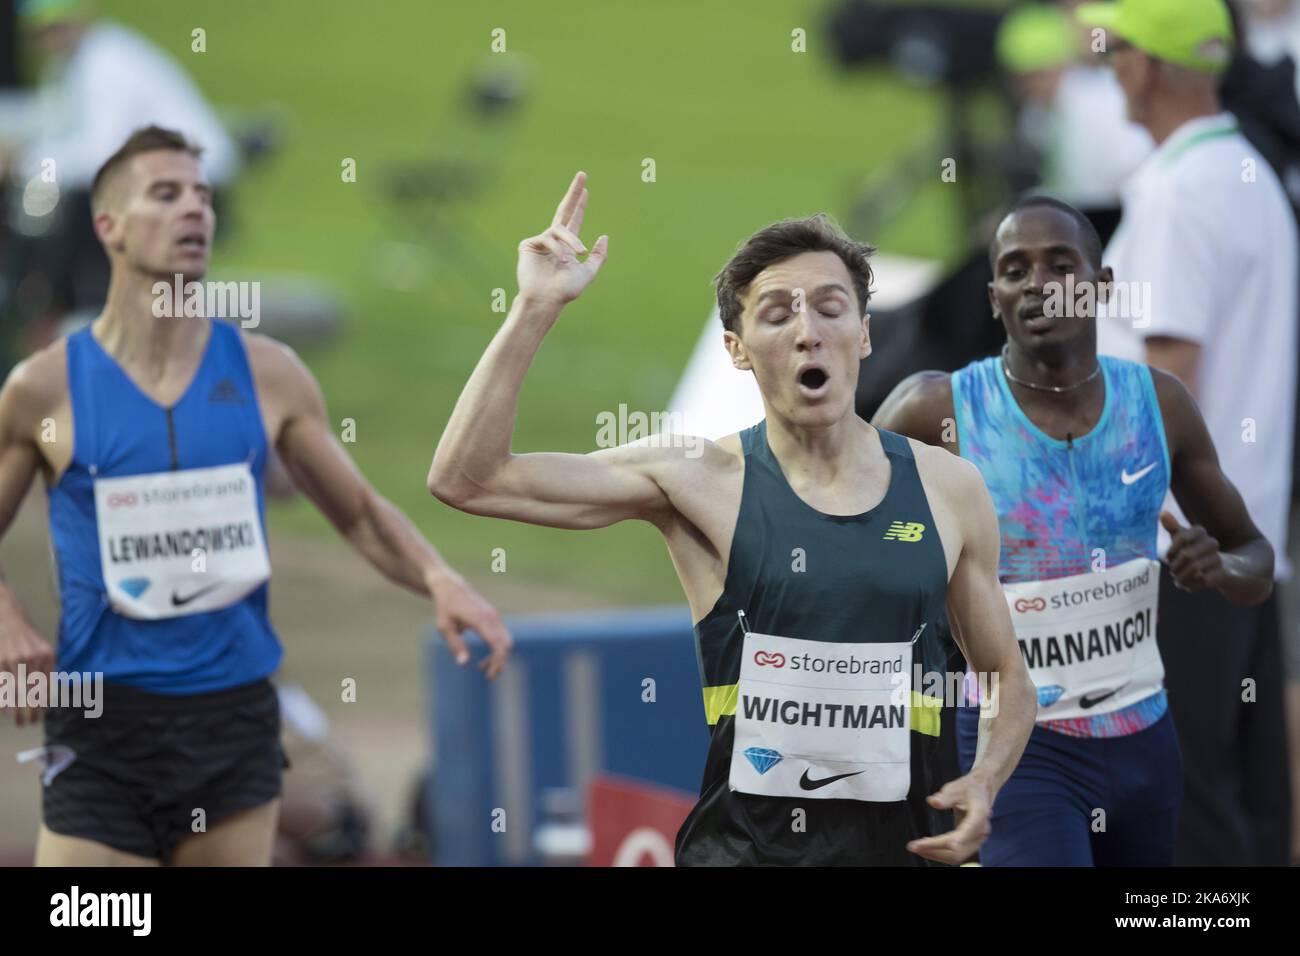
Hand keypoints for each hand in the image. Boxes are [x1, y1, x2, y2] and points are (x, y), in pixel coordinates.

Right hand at [0, 611, 54, 725]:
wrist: (11, 621)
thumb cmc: (30, 640)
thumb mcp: (45, 650)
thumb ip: (48, 670)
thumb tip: (48, 694)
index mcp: (47, 656)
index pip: (47, 685)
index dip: (43, 703)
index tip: (41, 715)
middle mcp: (32, 658)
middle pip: (32, 691)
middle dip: (30, 710)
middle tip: (29, 723)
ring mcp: (15, 660)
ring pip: (16, 690)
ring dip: (16, 709)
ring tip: (17, 721)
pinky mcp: (1, 662)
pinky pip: (2, 685)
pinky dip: (3, 699)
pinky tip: (4, 710)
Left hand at [427, 569, 512, 679]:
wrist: (451, 587)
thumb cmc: (445, 608)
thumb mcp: (445, 628)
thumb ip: (455, 645)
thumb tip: (464, 664)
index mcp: (481, 620)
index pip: (498, 644)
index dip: (497, 661)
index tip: (489, 675)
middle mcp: (492, 617)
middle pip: (506, 644)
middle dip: (500, 662)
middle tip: (488, 676)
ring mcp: (495, 616)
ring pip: (506, 641)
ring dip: (498, 657)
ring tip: (482, 667)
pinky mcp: (494, 618)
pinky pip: (502, 637)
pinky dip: (497, 649)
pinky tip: (485, 659)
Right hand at [516, 171, 608, 306]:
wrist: (546, 300)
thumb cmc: (565, 290)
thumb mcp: (588, 273)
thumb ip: (598, 256)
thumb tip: (604, 236)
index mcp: (567, 246)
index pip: (575, 220)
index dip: (580, 205)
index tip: (586, 190)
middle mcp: (554, 241)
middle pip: (565, 210)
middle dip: (574, 193)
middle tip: (582, 174)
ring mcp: (541, 241)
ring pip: (561, 230)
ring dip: (573, 241)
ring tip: (578, 254)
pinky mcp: (529, 244)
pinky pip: (549, 238)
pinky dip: (557, 248)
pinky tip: (560, 260)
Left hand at [907, 773, 992, 863]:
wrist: (981, 792)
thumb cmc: (969, 789)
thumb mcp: (957, 787)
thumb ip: (946, 796)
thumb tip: (934, 802)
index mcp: (980, 814)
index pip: (968, 830)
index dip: (955, 839)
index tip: (939, 843)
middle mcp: (980, 831)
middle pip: (959, 849)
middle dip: (936, 849)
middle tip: (915, 846)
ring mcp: (976, 839)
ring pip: (957, 856)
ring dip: (936, 854)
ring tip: (918, 848)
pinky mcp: (970, 844)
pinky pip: (956, 855)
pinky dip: (941, 853)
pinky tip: (928, 847)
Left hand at [1161, 511, 1226, 591]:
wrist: (1232, 570)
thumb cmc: (1202, 554)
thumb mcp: (1187, 540)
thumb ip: (1174, 529)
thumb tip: (1162, 513)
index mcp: (1200, 533)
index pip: (1182, 538)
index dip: (1172, 551)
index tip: (1169, 558)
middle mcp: (1211, 543)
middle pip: (1187, 555)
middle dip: (1175, 567)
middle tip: (1173, 573)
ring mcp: (1219, 559)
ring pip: (1194, 568)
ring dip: (1182, 578)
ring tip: (1179, 581)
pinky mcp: (1225, 575)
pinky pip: (1204, 580)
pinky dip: (1192, 585)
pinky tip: (1190, 586)